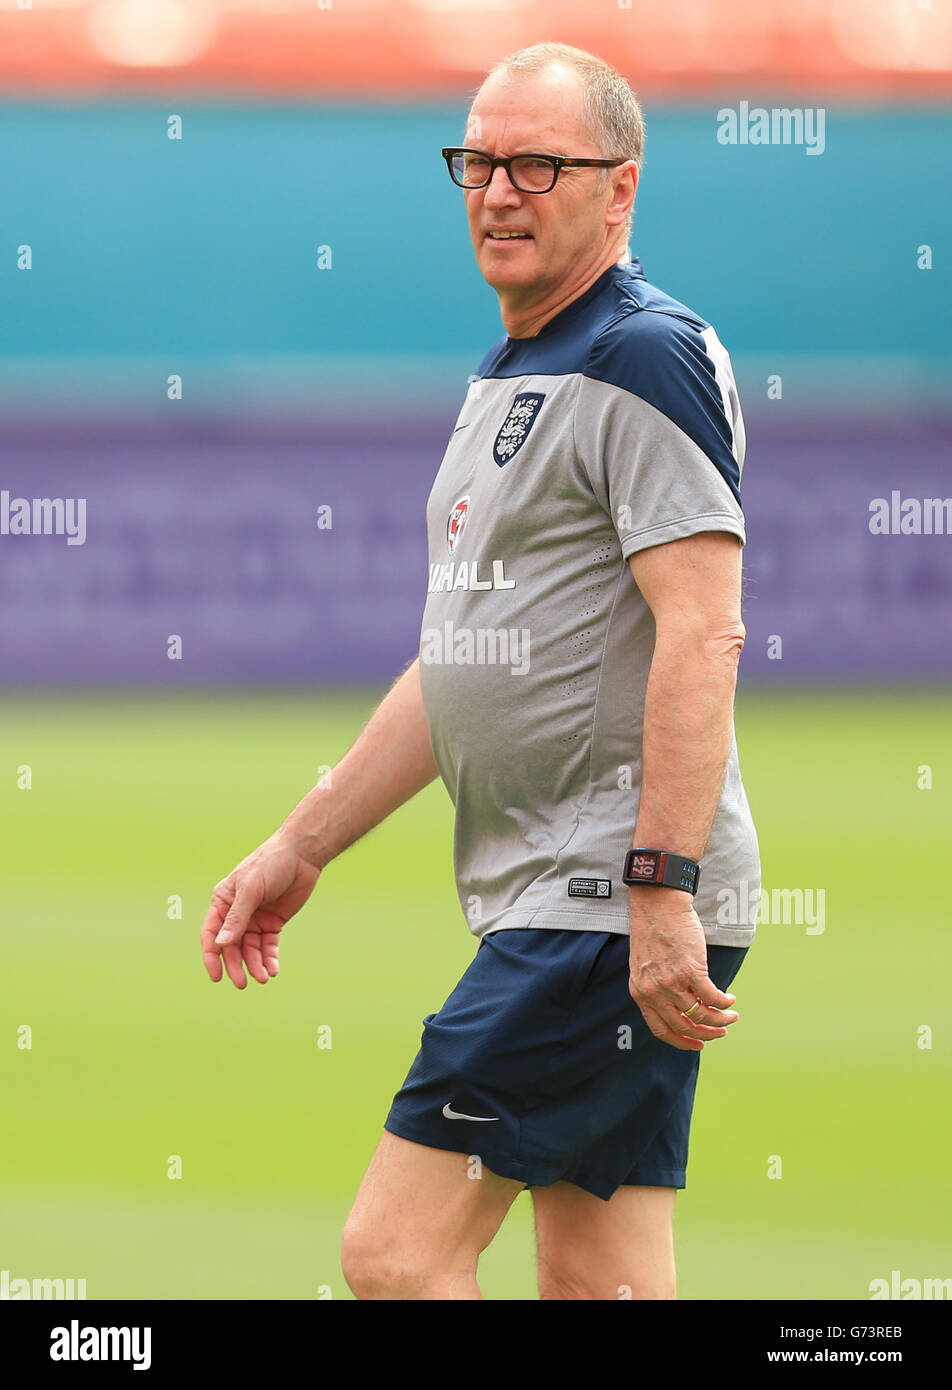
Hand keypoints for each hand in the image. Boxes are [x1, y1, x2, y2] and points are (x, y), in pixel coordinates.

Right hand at [201, 832, 320, 988]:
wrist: (301, 855)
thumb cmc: (270, 864)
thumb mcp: (250, 890)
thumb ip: (236, 918)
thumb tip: (220, 945)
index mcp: (223, 902)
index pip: (212, 934)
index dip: (211, 956)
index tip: (216, 976)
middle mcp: (236, 913)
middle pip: (232, 947)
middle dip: (236, 965)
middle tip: (243, 983)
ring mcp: (256, 919)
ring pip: (251, 949)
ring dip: (256, 964)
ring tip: (264, 978)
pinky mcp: (273, 923)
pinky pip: (269, 946)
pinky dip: (270, 958)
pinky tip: (273, 969)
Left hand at [628, 887, 738, 1050]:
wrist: (658, 905)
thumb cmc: (653, 930)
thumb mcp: (644, 965)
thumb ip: (655, 986)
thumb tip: (680, 1005)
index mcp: (640, 992)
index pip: (660, 1029)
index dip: (681, 1041)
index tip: (697, 1044)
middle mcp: (654, 992)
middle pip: (684, 1026)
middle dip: (706, 1034)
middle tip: (720, 1032)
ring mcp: (672, 982)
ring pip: (702, 1014)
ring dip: (721, 1018)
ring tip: (731, 1015)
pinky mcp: (691, 970)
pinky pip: (712, 997)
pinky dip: (724, 1002)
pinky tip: (730, 1000)